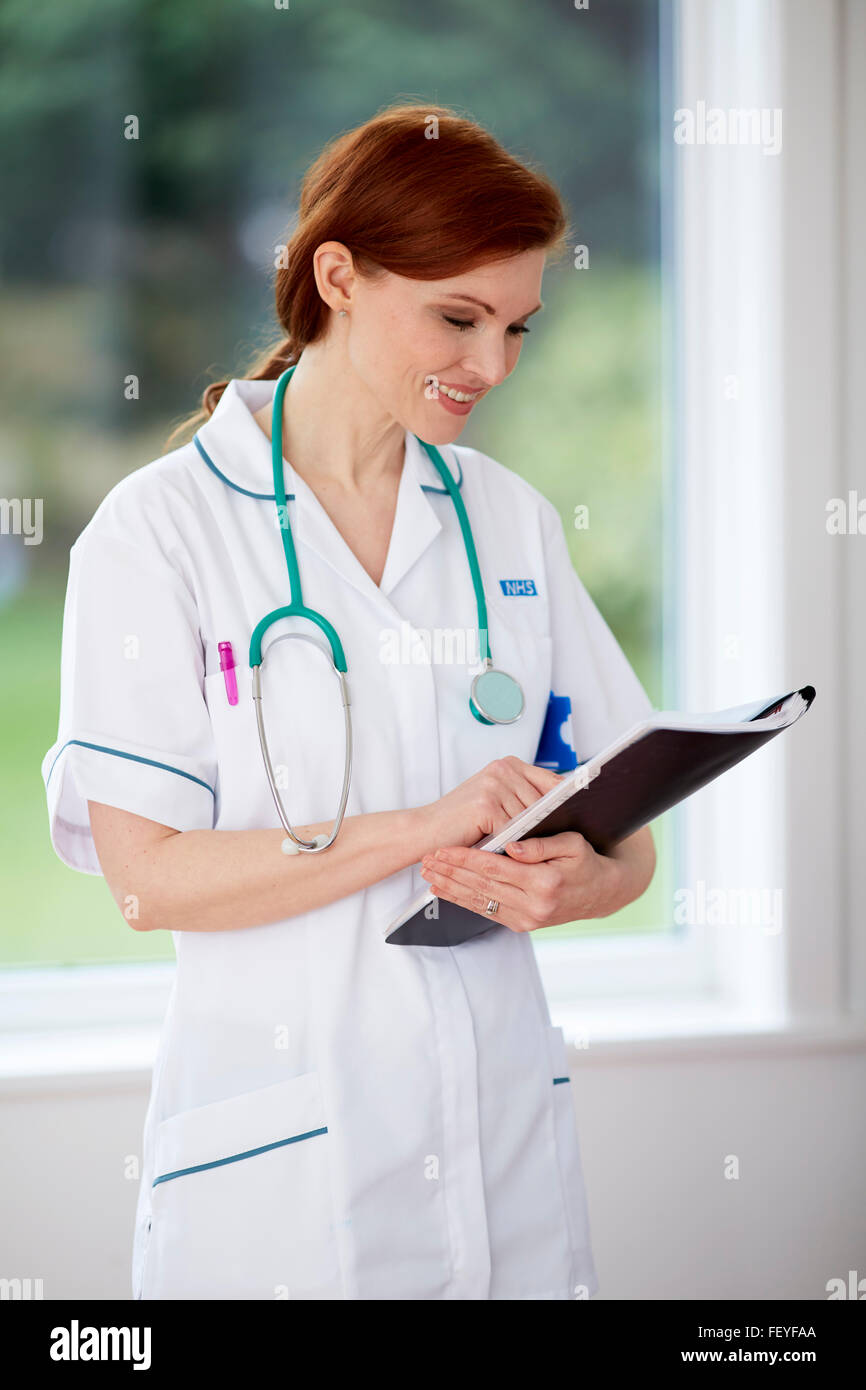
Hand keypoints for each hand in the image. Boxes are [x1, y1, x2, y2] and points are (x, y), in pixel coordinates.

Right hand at [417, 756, 563, 851]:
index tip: (584, 817)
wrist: (425, 831)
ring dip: (534, 836)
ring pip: (531, 816)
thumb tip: (563, 812)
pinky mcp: (487, 804)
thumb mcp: (496, 803)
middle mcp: (503, 769)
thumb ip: (523, 800)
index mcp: (508, 765)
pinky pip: (514, 828)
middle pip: (544, 800)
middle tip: (564, 841)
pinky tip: (518, 854)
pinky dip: (517, 843)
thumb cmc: (461, 822)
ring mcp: (495, 784)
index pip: (551, 781)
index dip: (566, 802)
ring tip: (539, 851)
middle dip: (551, 823)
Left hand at [419, 826, 654, 933]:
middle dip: (451, 873)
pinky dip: (465, 901)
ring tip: (429, 877)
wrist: (603, 892)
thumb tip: (512, 846)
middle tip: (427, 861)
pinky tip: (448, 892)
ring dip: (452, 890)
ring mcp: (528, 919)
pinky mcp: (524, 925)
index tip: (443, 850)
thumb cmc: (586, 860)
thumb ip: (541, 843)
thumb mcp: (572, 843)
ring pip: (481, 902)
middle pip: (482, 887)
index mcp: (545, 882)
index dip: (465, 858)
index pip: (495, 868)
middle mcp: (535, 905)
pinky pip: (488, 912)